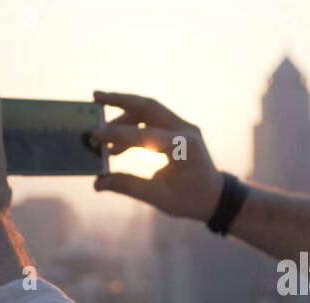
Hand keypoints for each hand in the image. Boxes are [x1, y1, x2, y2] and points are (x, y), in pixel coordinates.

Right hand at [91, 91, 223, 221]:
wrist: (214, 197)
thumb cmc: (190, 199)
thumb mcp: (159, 197)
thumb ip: (128, 186)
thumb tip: (98, 183)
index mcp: (185, 147)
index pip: (146, 135)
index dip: (118, 134)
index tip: (95, 135)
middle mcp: (186, 130)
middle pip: (148, 106)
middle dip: (120, 100)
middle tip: (95, 96)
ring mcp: (185, 127)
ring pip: (150, 110)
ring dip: (125, 115)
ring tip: (103, 132)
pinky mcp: (180, 129)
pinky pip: (153, 120)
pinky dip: (134, 126)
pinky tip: (118, 145)